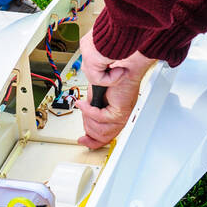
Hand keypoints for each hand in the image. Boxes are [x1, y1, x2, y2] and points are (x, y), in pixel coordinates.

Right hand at [76, 30, 155, 148]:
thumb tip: (84, 114)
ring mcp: (121, 116)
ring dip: (88, 119)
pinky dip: (90, 111)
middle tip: (82, 117)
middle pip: (102, 137)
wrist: (123, 65)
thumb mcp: (97, 95)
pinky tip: (86, 104)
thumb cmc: (113, 75)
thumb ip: (92, 107)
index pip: (105, 136)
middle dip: (88, 128)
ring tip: (85, 107)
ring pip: (100, 130)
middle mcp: (120, 118)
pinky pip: (100, 118)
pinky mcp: (120, 112)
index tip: (83, 140)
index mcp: (116, 116)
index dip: (93, 141)